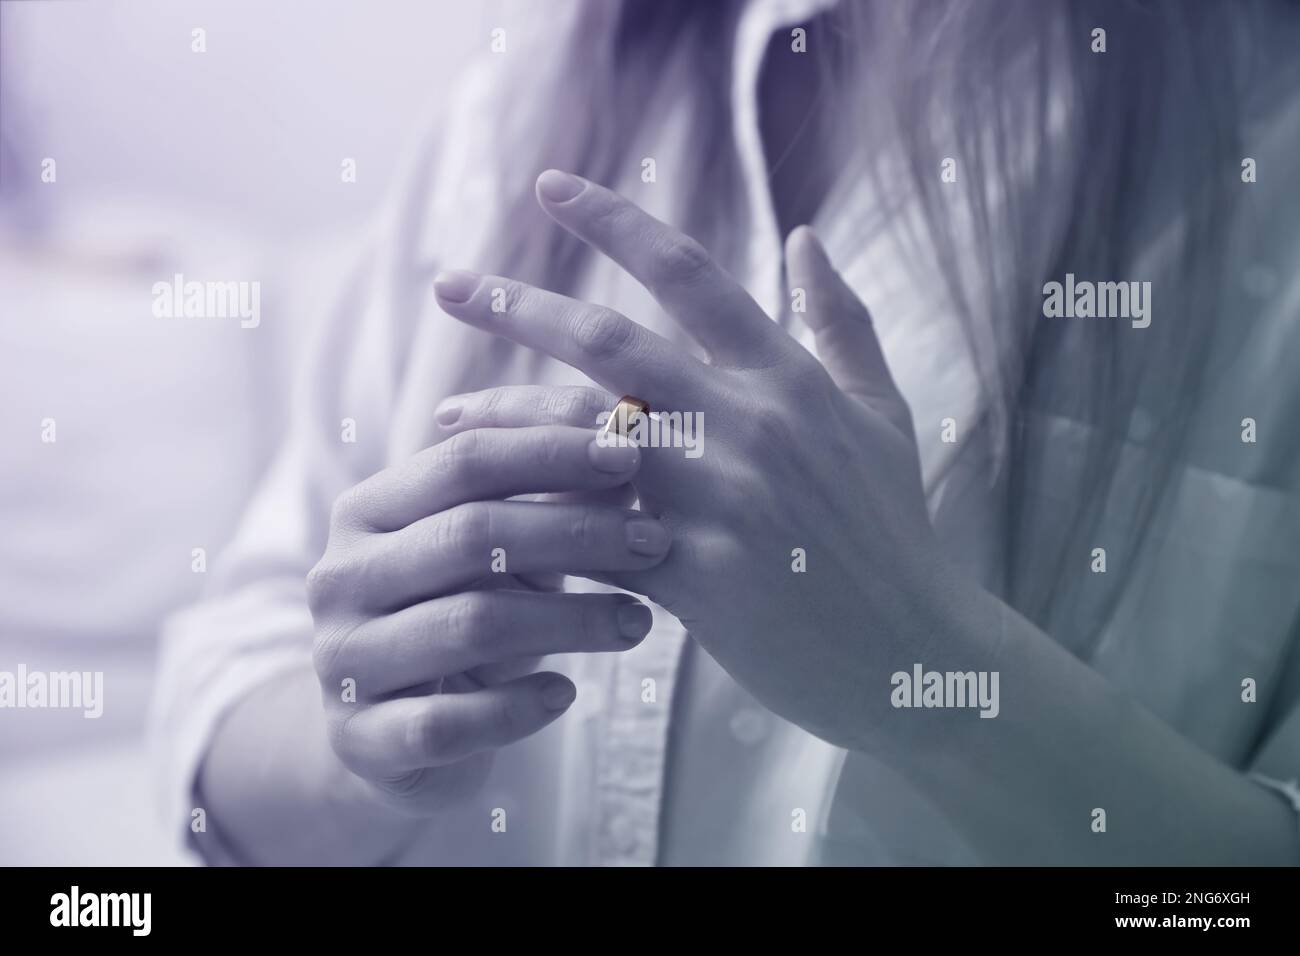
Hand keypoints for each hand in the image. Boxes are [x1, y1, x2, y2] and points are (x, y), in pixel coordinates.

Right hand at [306, 421, 670, 811]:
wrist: (389, 733)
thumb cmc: (455, 616)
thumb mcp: (492, 555)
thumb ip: (540, 504)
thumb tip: (624, 455)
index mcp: (367, 512)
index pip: (463, 461)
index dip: (551, 453)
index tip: (631, 457)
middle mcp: (340, 578)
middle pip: (469, 534)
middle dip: (575, 532)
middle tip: (655, 541)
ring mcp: (343, 661)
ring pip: (470, 625)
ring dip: (570, 620)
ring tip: (640, 621)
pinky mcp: (361, 741)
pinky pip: (447, 723)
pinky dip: (516, 707)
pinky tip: (566, 693)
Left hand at [433, 171, 955, 751]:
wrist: (911, 650)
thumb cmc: (891, 530)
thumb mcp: (881, 413)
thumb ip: (841, 322)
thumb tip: (805, 236)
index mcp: (785, 378)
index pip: (688, 274)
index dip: (612, 221)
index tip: (549, 185)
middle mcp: (747, 424)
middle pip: (609, 342)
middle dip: (518, 306)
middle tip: (447, 284)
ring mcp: (720, 500)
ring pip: (581, 441)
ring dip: (502, 423)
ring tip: (441, 419)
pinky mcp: (695, 576)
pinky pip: (589, 537)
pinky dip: (535, 526)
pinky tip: (487, 520)